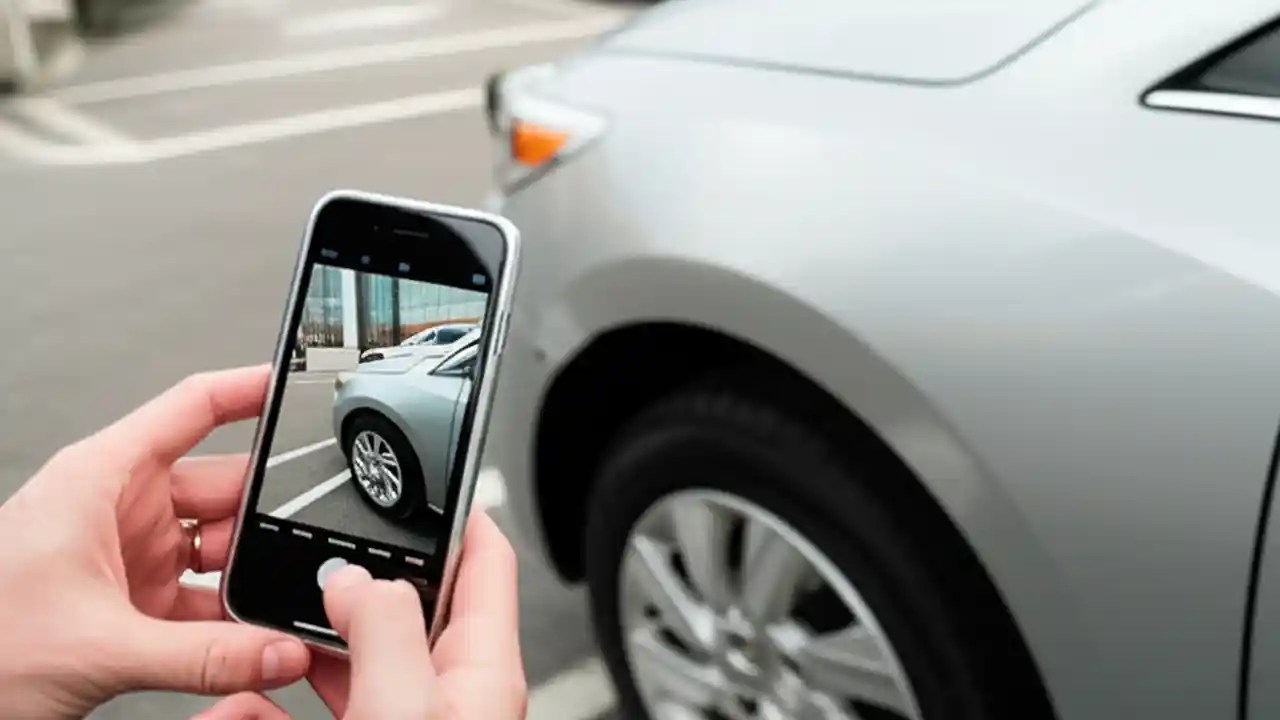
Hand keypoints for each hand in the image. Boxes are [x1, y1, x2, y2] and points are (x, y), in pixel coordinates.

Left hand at [0, 367, 310, 718]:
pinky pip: (203, 595)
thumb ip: (205, 654)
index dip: (247, 391)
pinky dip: (231, 614)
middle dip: (267, 517)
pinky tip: (253, 634)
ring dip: (250, 573)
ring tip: (282, 601)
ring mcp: (130, 553)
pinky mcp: (134, 600)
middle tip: (311, 543)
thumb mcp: (100, 647)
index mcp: (99, 479)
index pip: (191, 409)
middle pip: (220, 487)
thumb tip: (279, 651)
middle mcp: (118, 507)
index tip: (296, 383)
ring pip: (218, 545)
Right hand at [200, 512, 525, 718]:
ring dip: (290, 647)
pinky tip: (234, 705)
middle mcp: (442, 698)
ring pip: (341, 665)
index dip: (456, 510)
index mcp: (479, 672)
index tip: (417, 478)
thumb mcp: (404, 710)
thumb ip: (384, 631)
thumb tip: (352, 576)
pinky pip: (297, 716)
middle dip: (344, 579)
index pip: (484, 562)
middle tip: (300, 554)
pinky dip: (258, 709)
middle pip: (398, 607)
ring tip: (252, 631)